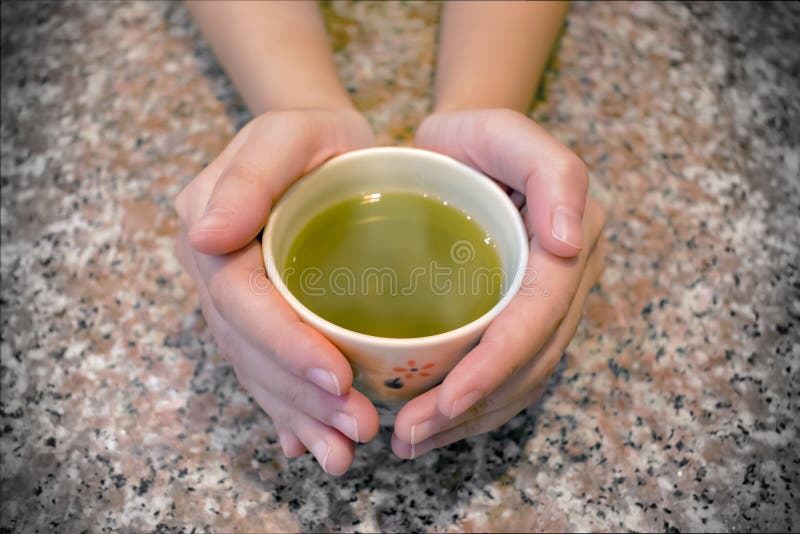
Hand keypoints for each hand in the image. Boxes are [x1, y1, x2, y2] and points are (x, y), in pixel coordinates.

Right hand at [174, 108, 378, 474]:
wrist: (324, 150)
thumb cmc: (312, 137)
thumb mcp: (286, 135)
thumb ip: (247, 178)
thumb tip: (205, 236)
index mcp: (210, 229)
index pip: (241, 300)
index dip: (284, 343)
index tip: (335, 375)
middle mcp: (216, 275)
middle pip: (251, 348)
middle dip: (301, 395)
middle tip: (356, 428)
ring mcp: (236, 303)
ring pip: (260, 370)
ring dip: (300, 416)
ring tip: (342, 452)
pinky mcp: (263, 319)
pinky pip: (270, 372)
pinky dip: (291, 412)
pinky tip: (311, 444)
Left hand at [392, 109, 604, 457]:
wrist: (460, 149)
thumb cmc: (473, 139)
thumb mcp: (504, 133)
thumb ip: (550, 171)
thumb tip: (570, 243)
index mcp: (573, 243)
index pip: (539, 318)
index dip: (498, 365)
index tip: (448, 399)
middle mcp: (568, 282)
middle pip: (531, 363)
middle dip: (474, 407)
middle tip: (412, 435)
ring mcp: (548, 306)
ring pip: (520, 381)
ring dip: (469, 422)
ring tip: (411, 442)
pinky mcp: (521, 319)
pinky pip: (508, 376)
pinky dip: (472, 409)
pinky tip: (432, 425)